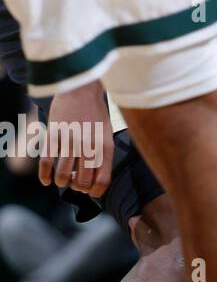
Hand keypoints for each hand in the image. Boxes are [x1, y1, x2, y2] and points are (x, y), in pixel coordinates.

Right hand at [39, 82, 112, 197]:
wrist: (81, 90)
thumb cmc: (95, 114)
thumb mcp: (106, 133)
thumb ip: (102, 154)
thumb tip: (94, 180)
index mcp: (105, 146)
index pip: (102, 180)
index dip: (95, 192)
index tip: (89, 191)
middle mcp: (89, 145)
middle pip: (82, 181)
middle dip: (77, 187)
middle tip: (74, 182)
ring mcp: (70, 141)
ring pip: (63, 175)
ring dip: (61, 182)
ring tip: (62, 180)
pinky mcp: (54, 136)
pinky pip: (47, 163)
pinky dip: (45, 176)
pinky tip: (46, 181)